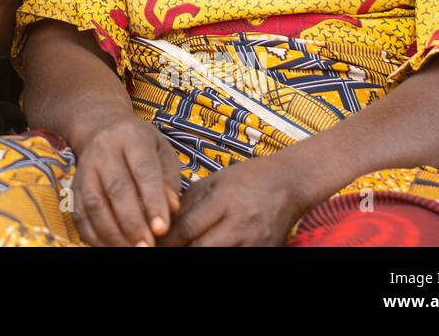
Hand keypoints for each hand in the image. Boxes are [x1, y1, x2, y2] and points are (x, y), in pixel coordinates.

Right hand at [71, 115, 182, 246]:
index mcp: (132, 137)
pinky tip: (110, 247)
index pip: (144, 171)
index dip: (153, 201)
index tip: (162, 228)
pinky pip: (79, 214)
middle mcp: (104, 150)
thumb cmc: (141, 145)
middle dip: (132, 222)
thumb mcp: (162, 151)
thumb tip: (171, 209)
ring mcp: (84, 167)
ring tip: (131, 250)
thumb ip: (168, 180)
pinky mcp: (73, 185)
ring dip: (112, 233)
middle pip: (116, 188)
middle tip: (147, 246)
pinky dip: (93, 236)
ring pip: (94, 203)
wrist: (101, 127)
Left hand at [161, 154, 307, 246]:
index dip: (165, 239)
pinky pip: (235, 259)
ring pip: (216, 258)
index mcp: (224, 200)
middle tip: (158, 248)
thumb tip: (160, 223)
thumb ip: (186, 204)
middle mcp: (241, 224)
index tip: (149, 240)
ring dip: (195, 254)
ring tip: (180, 250)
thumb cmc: (245, 179)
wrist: (289, 185)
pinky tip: (204, 249)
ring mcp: (255, 243)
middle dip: (177, 251)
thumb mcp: (212, 183)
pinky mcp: (265, 253)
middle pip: (200, 249)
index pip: (187, 227)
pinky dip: (216, 257)